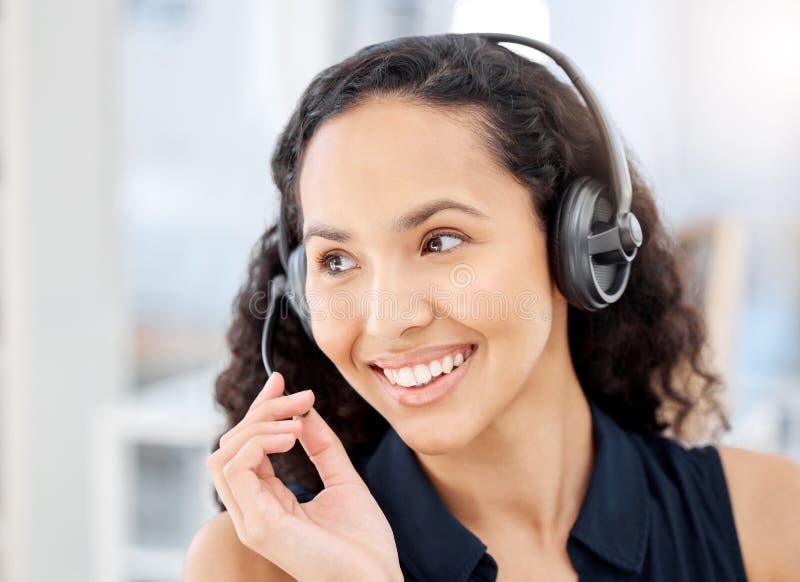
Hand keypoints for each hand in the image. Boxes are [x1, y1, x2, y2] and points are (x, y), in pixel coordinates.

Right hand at [207, 372, 402, 581]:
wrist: (378, 581)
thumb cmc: (363, 543)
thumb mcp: (343, 480)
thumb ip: (322, 446)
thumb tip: (304, 410)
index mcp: (267, 502)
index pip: (245, 448)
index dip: (260, 409)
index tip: (281, 380)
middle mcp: (252, 511)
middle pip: (229, 445)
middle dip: (263, 410)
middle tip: (302, 398)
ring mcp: (251, 520)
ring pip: (223, 455)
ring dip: (259, 425)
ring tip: (298, 423)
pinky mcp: (259, 525)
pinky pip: (235, 470)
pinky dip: (259, 442)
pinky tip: (293, 436)